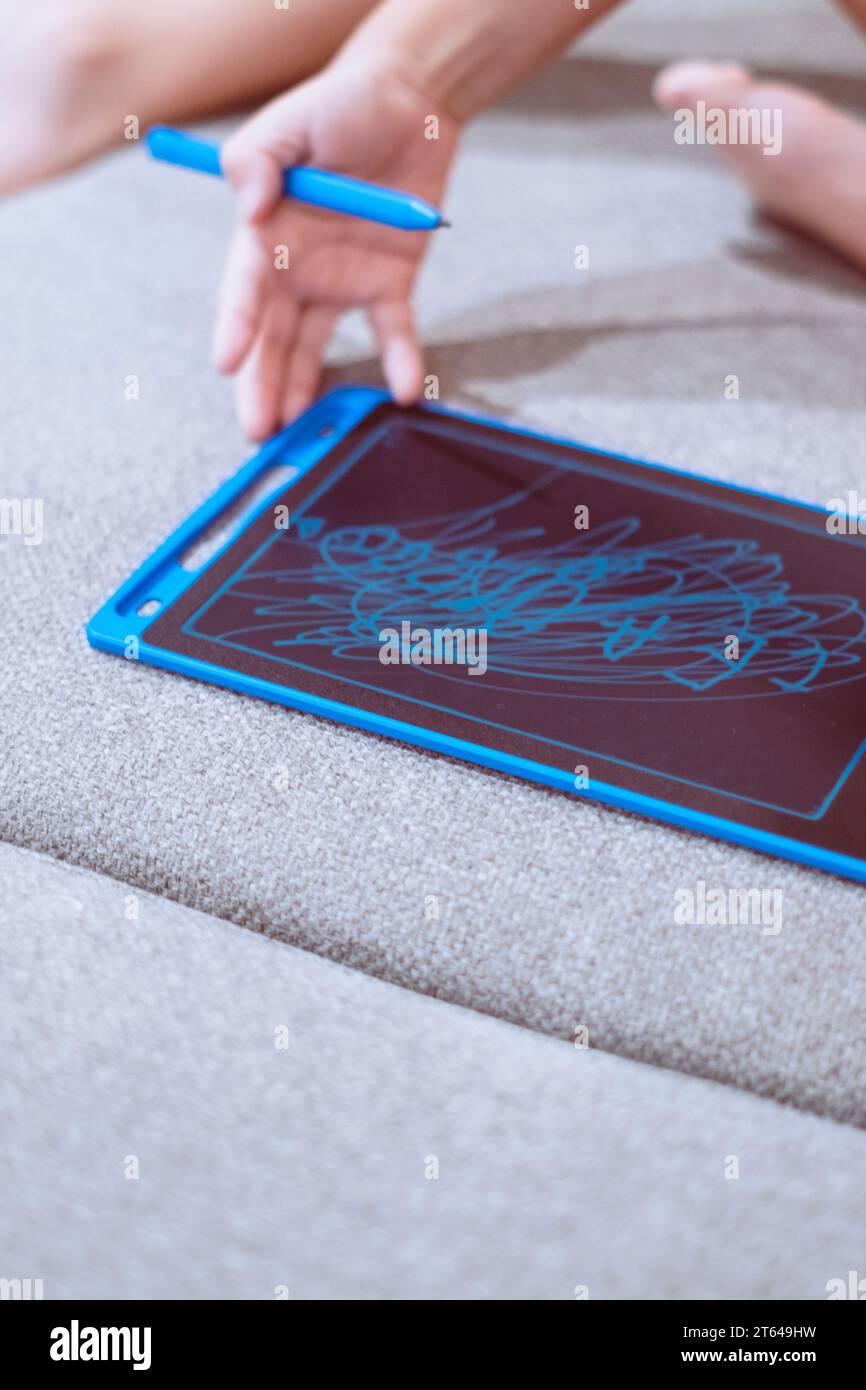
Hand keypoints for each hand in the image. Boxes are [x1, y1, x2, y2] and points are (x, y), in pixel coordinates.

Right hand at [214, 58, 459, 439]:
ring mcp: (343, 281)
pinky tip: (403, 391)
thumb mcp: (291, 122)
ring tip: (297, 430)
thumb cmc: (340, 105)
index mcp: (268, 236)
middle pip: (273, 335)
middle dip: (261, 382)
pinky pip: (394, 331)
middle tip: (256, 429)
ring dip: (305, 387)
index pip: (245, 290)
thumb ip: (258, 159)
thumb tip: (250, 206)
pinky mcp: (390, 284)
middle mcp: (299, 268)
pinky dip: (400, 361)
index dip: (236, 326)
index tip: (227, 362)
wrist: (407, 102)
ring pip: (317, 346)